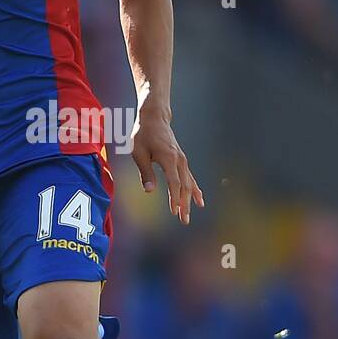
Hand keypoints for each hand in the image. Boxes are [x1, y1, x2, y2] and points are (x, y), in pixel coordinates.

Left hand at [130, 109, 203, 224]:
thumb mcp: (139, 152)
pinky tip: (199, 200)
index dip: (175, 198)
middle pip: (184, 186)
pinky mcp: (182, 160)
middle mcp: (179, 160)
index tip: (174, 212)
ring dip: (189, 200)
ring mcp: (182, 160)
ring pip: (189, 183)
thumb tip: (149, 191)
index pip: (174, 183)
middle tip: (184, 220)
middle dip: (184, 204)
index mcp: (168, 158)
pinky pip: (190, 178)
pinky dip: (194, 190)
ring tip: (188, 216)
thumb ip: (145, 172)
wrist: (155, 118)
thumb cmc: (143, 134)